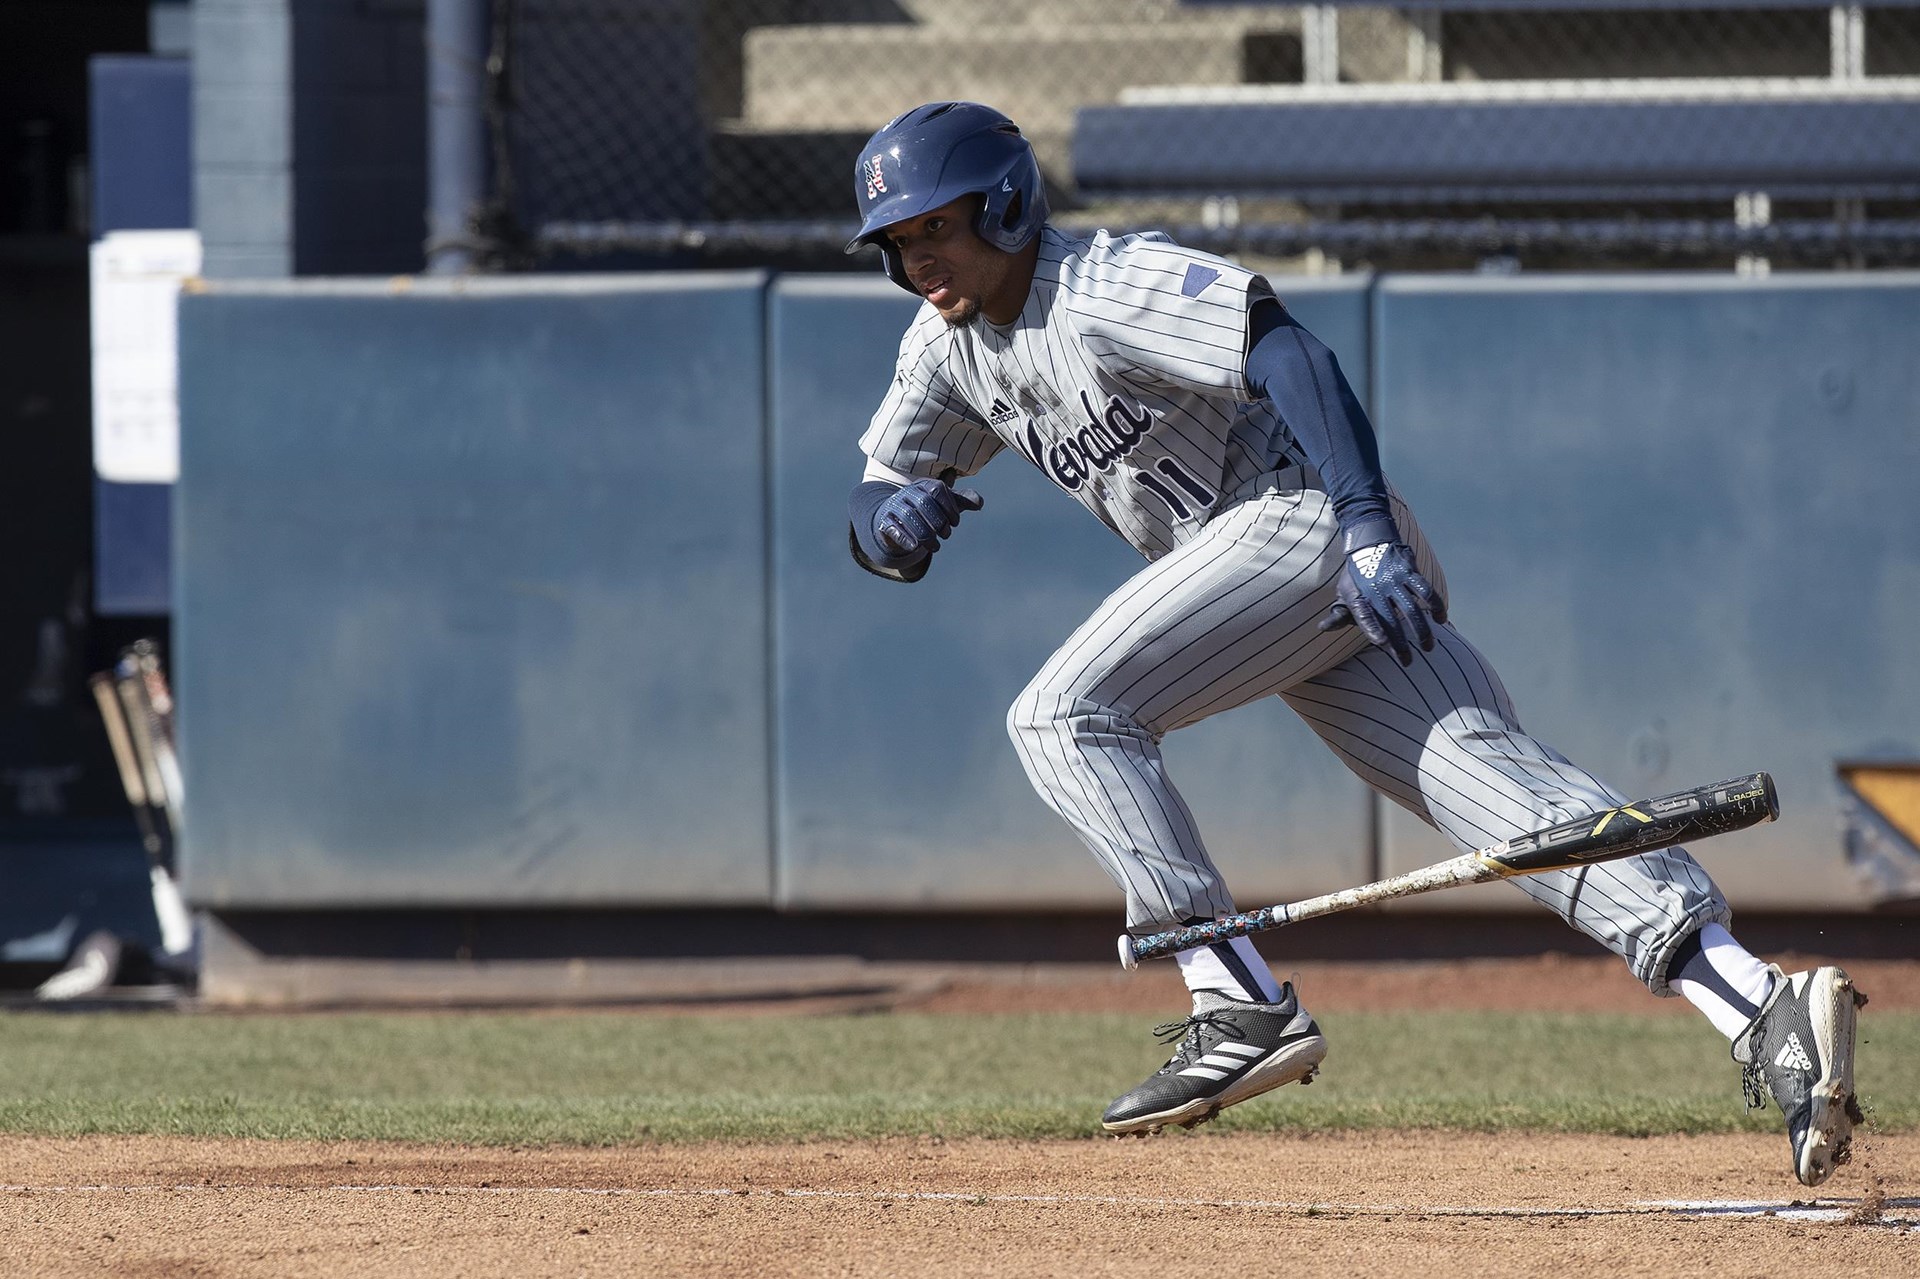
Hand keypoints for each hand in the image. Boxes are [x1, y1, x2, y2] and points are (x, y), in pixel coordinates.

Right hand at [873, 479, 983, 557]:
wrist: (896, 520)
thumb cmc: (926, 511)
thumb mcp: (945, 506)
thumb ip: (962, 502)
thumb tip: (980, 503)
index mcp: (924, 484)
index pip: (938, 489)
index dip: (950, 507)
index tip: (955, 522)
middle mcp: (908, 492)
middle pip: (923, 502)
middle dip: (938, 521)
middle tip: (946, 535)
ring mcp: (894, 505)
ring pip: (909, 516)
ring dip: (925, 533)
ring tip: (935, 547)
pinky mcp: (884, 521)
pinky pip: (892, 527)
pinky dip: (904, 538)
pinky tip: (915, 547)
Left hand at [1318, 539, 1446, 665]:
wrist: (1370, 542)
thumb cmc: (1356, 576)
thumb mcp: (1344, 594)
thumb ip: (1338, 614)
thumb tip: (1322, 628)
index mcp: (1358, 596)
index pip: (1364, 616)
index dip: (1373, 629)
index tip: (1381, 642)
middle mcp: (1376, 589)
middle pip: (1390, 620)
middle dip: (1399, 643)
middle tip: (1407, 662)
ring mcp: (1395, 580)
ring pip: (1412, 608)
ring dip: (1422, 630)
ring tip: (1428, 647)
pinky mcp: (1409, 572)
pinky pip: (1426, 590)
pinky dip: (1436, 604)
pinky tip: (1441, 618)